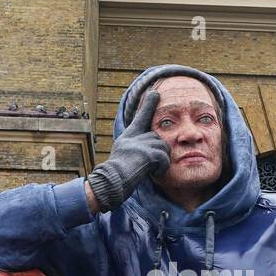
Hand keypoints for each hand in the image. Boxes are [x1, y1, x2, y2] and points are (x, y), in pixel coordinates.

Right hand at [86, 89, 171, 211]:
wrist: (111, 183)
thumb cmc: (116, 175)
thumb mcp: (124, 155)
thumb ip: (136, 146)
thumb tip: (151, 144)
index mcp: (128, 137)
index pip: (140, 117)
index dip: (149, 105)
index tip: (155, 92)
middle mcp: (134, 137)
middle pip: (158, 138)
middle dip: (158, 152)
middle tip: (148, 164)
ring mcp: (141, 144)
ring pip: (163, 147)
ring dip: (160, 160)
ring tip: (148, 169)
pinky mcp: (148, 154)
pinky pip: (165, 159)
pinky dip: (161, 168)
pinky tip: (151, 173)